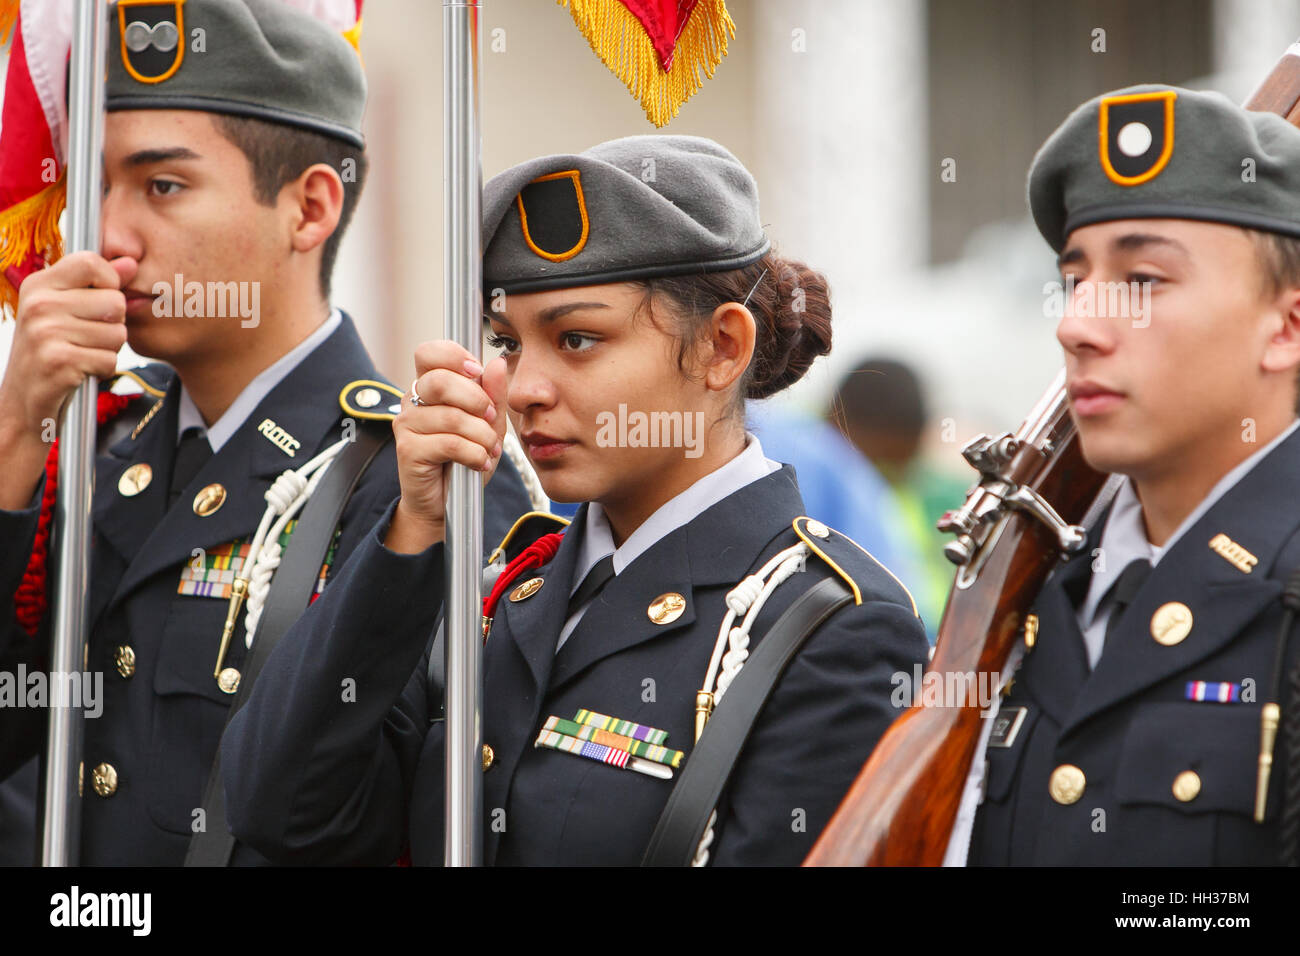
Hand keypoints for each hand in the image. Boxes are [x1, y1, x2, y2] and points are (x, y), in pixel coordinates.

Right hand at [0, 252, 134, 510]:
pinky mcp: (58, 361)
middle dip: (113, 326)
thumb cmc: (51, 354)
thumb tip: (131, 263)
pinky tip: (81, 372)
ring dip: (108, 350)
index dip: (110, 283)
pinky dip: (103, 370)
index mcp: (39, 285)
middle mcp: (39, 304)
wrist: (23, 404)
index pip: (92, 262)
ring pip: (117, 333)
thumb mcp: (66, 312)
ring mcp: (45, 332)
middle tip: (87, 339)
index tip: (99, 304)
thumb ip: (99, 286)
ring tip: (82, 355)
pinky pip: (110, 359)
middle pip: (115, 302)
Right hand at [384, 340, 506, 553]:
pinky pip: (449, 443)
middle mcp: (412, 400)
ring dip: (481, 436)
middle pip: (441, 380)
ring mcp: (406, 423)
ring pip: (452, 417)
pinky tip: (479, 462)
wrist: (447, 502)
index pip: (429, 352)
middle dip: (476, 400)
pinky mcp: (407, 449)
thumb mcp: (488, 424)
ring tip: (488, 449)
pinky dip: (474, 454)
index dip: (454, 356)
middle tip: (490, 419)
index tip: (477, 372)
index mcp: (429, 386)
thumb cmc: (465, 458)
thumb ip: (493, 394)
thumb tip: (497, 362)